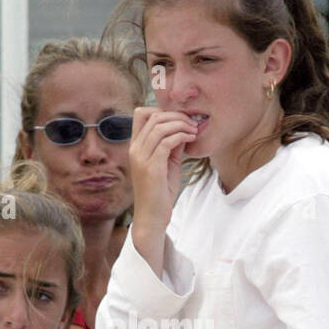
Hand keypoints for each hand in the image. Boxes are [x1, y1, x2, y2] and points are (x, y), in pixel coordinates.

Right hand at [128, 105, 196, 237]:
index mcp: (135, 146)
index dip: (162, 111)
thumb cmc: (161, 192)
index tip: (180, 119)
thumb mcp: (168, 163)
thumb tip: (184, 128)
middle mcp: (134, 149)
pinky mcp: (151, 167)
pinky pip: (167, 142)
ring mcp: (141, 158)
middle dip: (176, 116)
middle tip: (192, 123)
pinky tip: (191, 139)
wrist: (152, 217)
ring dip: (181, 124)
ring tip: (194, 131)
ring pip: (160, 127)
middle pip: (153, 116)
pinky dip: (181, 136)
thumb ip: (173, 146)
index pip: (141, 114)